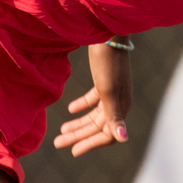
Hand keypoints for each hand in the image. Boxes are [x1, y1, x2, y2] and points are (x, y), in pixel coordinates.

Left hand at [54, 40, 131, 156]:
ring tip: (61, 131)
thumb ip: (113, 115)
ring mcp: (112, 90)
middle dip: (78, 135)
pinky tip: (70, 109)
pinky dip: (82, 105)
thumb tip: (124, 139)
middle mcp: (119, 101)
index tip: (73, 151)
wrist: (107, 32)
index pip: (107, 134)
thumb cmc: (107, 61)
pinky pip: (93, 98)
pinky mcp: (103, 80)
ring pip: (94, 114)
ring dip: (78, 123)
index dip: (91, 143)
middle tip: (57, 143)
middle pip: (97, 126)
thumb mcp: (107, 90)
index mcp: (122, 105)